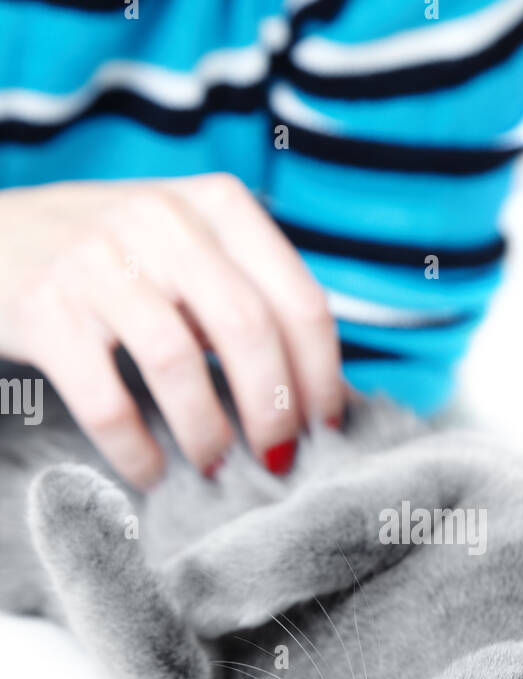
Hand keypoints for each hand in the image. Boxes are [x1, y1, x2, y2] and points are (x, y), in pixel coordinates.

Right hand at [0, 174, 342, 485]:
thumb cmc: (109, 258)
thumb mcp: (184, 247)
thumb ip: (243, 294)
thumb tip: (310, 394)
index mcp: (216, 206)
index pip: (298, 300)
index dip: (320, 377)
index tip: (323, 428)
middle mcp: (161, 221)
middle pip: (249, 329)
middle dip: (273, 411)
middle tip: (276, 460)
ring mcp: (97, 260)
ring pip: (178, 362)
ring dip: (208, 432)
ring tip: (215, 467)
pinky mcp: (44, 309)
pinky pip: (106, 399)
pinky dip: (136, 449)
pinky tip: (150, 472)